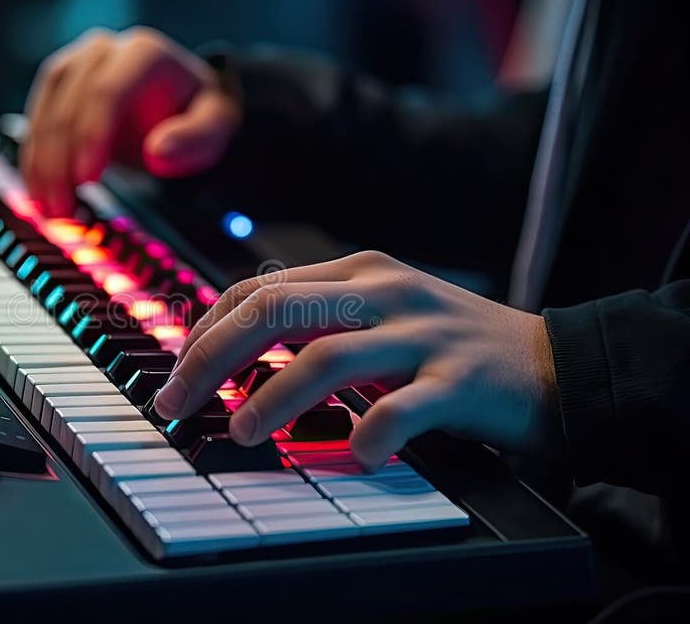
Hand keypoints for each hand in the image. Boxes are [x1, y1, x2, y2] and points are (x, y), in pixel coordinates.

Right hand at [21, 26, 241, 215]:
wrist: (177, 106)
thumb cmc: (197, 115)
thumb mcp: (216, 127)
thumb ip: (195, 138)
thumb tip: (158, 151)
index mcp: (143, 54)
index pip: (105, 91)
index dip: (90, 136)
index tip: (86, 179)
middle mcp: (102, 52)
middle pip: (67, 104)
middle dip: (60, 161)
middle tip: (63, 207)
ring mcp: (74, 68)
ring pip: (43, 112)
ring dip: (41, 165)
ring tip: (50, 208)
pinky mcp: (56, 91)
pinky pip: (35, 124)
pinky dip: (34, 162)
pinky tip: (39, 194)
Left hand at [154, 251, 559, 470]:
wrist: (552, 362)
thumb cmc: (449, 343)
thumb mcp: (379, 310)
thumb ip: (316, 319)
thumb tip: (234, 348)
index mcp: (357, 273)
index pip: (259, 289)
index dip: (207, 330)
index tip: (178, 372)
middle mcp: (383, 292)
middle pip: (275, 311)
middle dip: (213, 357)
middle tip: (177, 401)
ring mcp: (422, 333)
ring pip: (328, 356)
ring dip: (272, 396)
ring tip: (240, 431)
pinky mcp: (459, 380)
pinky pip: (404, 408)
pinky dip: (371, 433)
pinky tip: (357, 456)